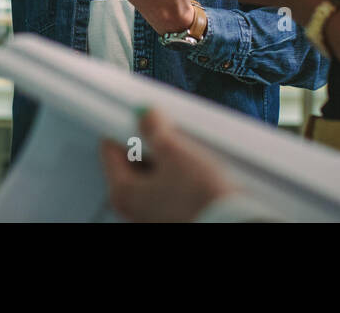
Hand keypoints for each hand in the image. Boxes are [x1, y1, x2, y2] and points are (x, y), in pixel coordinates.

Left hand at [99, 109, 237, 221]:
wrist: (229, 225)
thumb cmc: (198, 198)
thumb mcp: (174, 152)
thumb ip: (154, 130)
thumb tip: (145, 115)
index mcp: (121, 192)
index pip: (110, 150)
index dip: (125, 128)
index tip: (143, 118)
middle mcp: (131, 208)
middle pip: (131, 163)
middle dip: (149, 145)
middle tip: (169, 135)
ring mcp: (151, 215)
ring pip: (152, 176)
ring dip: (166, 162)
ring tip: (187, 154)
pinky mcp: (171, 218)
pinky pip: (168, 190)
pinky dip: (177, 178)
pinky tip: (195, 172)